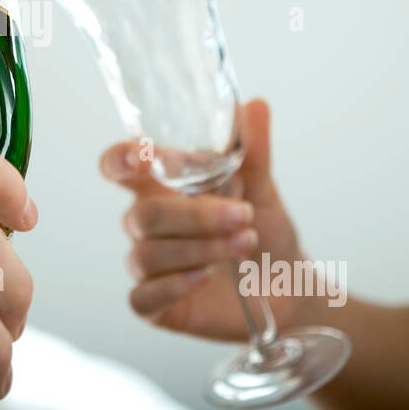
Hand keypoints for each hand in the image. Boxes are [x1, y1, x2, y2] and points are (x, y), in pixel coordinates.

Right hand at [100, 98, 307, 340]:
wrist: (289, 288)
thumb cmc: (266, 233)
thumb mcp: (263, 190)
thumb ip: (252, 150)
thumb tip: (256, 104)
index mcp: (162, 188)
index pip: (118, 166)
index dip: (121, 159)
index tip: (146, 157)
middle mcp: (148, 224)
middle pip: (142, 215)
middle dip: (195, 216)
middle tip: (243, 216)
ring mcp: (149, 266)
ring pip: (146, 254)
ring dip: (199, 248)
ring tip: (244, 243)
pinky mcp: (155, 305)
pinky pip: (142, 297)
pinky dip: (174, 285)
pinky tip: (205, 278)